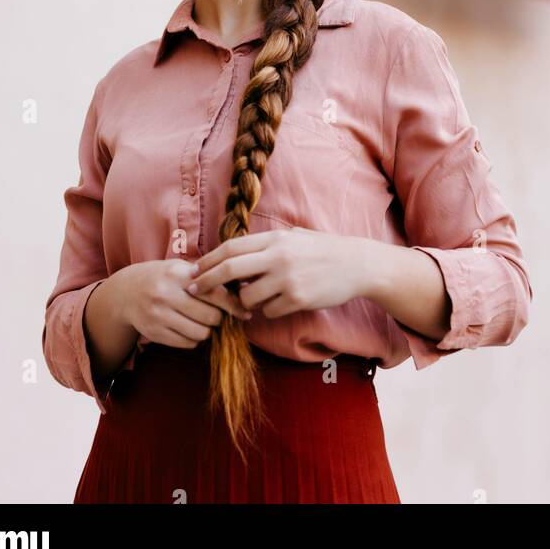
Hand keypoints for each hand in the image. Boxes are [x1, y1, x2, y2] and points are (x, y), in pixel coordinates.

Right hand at [117, 258, 251, 348]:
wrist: (127, 292)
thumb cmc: (163, 278)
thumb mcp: (181, 269)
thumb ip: (208, 276)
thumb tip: (244, 285)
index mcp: (178, 275)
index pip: (214, 292)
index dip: (234, 304)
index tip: (245, 312)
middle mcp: (166, 295)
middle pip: (210, 317)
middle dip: (220, 319)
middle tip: (220, 316)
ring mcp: (159, 315)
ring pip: (200, 333)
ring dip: (208, 330)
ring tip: (204, 322)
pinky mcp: (154, 333)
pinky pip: (187, 343)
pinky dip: (194, 339)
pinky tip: (190, 328)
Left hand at [187, 229, 366, 318]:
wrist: (357, 264)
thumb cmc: (323, 249)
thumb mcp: (294, 237)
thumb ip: (268, 245)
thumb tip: (238, 255)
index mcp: (275, 238)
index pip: (231, 248)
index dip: (208, 260)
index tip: (192, 270)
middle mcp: (277, 256)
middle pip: (230, 270)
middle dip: (207, 282)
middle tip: (193, 291)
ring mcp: (287, 279)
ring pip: (247, 297)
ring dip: (241, 303)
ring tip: (248, 301)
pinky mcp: (297, 299)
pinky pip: (268, 311)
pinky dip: (266, 311)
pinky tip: (277, 304)